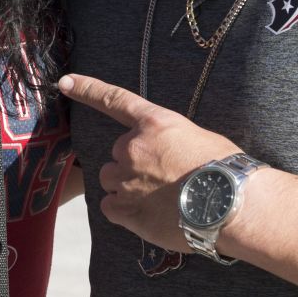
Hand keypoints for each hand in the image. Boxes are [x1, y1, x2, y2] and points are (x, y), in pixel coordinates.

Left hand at [57, 74, 235, 250]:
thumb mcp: (198, 139)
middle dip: (133, 164)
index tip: (65, 82)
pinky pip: (110, 206)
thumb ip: (169, 141)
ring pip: (112, 180)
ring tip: (160, 199)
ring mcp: (125, 179)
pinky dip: (124, 211)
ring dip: (127, 187)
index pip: (114, 100)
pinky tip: (150, 214)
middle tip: (164, 180)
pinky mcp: (124, 209)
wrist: (232, 206)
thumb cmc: (226, 172)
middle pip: (117, 154)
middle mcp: (133, 148)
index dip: (87, 89)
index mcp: (154, 124)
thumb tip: (164, 156)